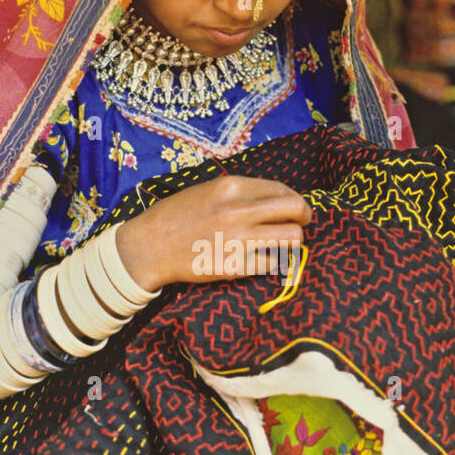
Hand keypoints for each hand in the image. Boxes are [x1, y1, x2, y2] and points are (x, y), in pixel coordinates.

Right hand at [116, 174, 311, 290]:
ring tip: (283, 245)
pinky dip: (270, 262)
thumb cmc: (176, 216)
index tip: (293, 209)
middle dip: (304, 217)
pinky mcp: (236, 267)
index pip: (282, 189)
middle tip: (300, 224)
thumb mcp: (208, 191)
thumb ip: (240, 193)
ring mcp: (240, 240)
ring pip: (293, 238)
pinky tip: (259, 260)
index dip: (294, 200)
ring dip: (292, 241)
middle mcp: (240, 211)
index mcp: (232, 187)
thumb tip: (274, 199)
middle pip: (296, 209)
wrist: (149, 247)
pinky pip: (271, 263)